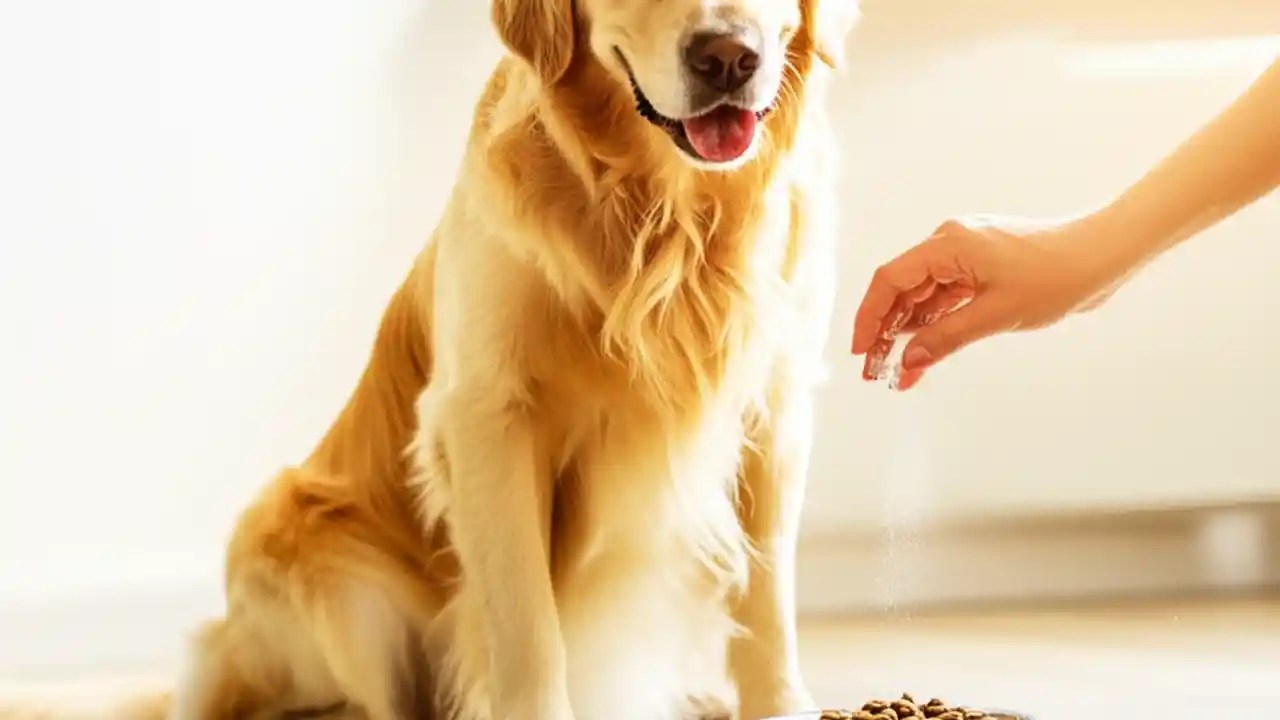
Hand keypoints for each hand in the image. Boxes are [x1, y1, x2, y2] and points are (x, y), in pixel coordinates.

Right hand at [850, 214, 1126, 389]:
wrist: (1104, 255)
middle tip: (875, 370)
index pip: (891, 279)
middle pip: (902, 288)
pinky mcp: (982, 267)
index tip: (860, 351)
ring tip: (898, 370)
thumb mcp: (996, 314)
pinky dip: (935, 325)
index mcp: (948, 243)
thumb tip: (908, 361)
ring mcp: (966, 255)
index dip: (869, 317)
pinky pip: (946, 297)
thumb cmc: (1057, 276)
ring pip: (923, 297)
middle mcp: (950, 243)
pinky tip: (925, 353)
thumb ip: (946, 338)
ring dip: (909, 332)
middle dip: (885, 331)